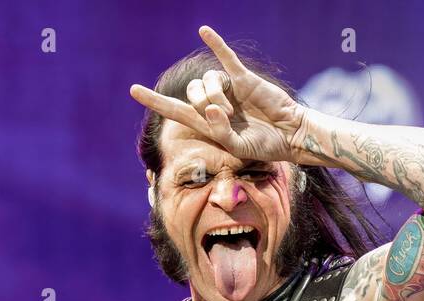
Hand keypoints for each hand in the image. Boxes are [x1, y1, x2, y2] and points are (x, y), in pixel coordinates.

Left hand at [129, 25, 310, 164]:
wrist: (290, 134)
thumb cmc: (266, 146)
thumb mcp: (238, 148)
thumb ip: (220, 132)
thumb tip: (210, 108)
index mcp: (207, 124)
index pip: (173, 109)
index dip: (154, 100)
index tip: (133, 89)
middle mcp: (214, 104)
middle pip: (190, 95)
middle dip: (203, 106)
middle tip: (227, 119)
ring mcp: (228, 89)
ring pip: (207, 82)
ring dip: (217, 96)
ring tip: (234, 113)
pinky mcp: (243, 78)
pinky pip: (226, 57)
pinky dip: (215, 43)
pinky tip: (203, 30)